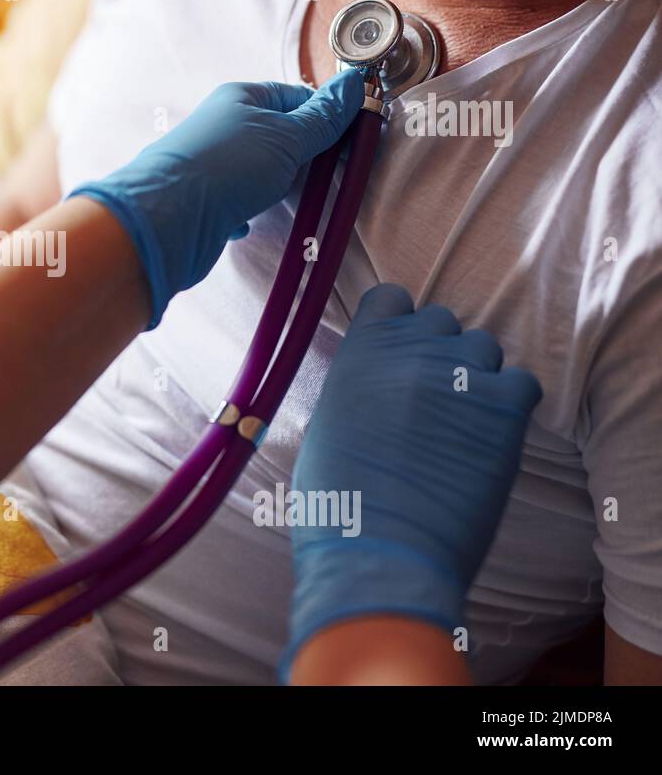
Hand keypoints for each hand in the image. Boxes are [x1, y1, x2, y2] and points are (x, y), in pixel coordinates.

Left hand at [67, 69, 363, 327]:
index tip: (349, 140)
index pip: (296, 97)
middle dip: (301, 158)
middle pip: (278, 136)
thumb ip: (323, 117)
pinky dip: (246, 212)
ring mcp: (211, 163)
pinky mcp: (202, 201)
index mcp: (241, 98)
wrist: (166, 220)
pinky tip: (244, 221)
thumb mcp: (287, 136)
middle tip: (319, 175)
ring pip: (258, 172)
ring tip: (278, 198)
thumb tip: (354, 84)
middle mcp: (223, 126)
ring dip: (274, 187)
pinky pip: (235, 203)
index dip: (326, 116)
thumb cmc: (227, 167)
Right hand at [281, 283, 542, 679]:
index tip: (398, 355)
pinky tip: (488, 438)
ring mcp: (462, 375)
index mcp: (360, 351)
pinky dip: (510, 405)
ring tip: (462, 423)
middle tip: (431, 398)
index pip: (391, 299)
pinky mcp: (504, 409)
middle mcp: (413, 350)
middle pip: (442, 322)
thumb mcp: (327, 427)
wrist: (382, 549)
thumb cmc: (337, 503)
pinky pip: (521, 384)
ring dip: (476, 377)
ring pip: (483, 349)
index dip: (398, 324)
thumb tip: (377, 388)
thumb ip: (357, 388)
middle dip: (438, 353)